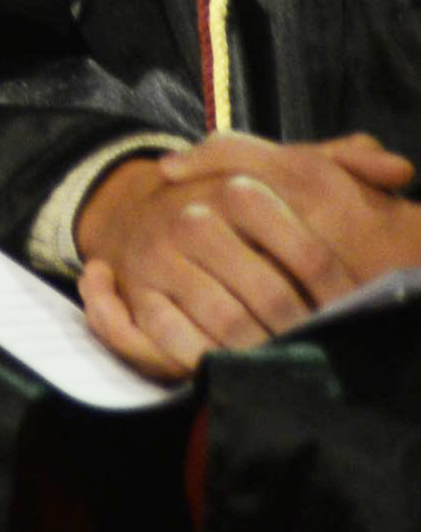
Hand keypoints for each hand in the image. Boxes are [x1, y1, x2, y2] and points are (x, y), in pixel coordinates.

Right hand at [76, 128, 420, 373]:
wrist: (137, 215)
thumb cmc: (227, 204)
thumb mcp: (281, 172)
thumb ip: (341, 164)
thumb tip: (400, 168)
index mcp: (235, 189)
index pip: (303, 249)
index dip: (335, 291)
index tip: (352, 313)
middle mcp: (193, 220)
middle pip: (269, 294)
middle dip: (302, 329)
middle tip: (324, 348)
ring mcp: (161, 259)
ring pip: (227, 322)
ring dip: (263, 351)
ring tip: (289, 363)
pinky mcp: (139, 295)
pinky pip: (178, 340)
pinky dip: (211, 360)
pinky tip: (236, 366)